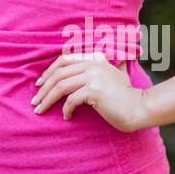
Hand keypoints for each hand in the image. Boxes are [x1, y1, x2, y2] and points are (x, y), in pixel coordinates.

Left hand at [32, 51, 147, 131]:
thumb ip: (96, 68)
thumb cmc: (123, 95)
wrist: (139, 107)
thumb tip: (74, 72)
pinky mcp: (94, 91)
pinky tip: (66, 116)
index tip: (39, 85)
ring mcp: (93, 76)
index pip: (62, 60)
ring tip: (41, 109)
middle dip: (43, 88)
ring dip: (47, 99)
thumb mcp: (111, 74)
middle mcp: (92, 63)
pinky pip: (71, 100)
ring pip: (61, 86)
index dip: (48, 72)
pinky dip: (66, 109)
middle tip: (35, 101)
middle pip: (58, 74)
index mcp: (93, 57)